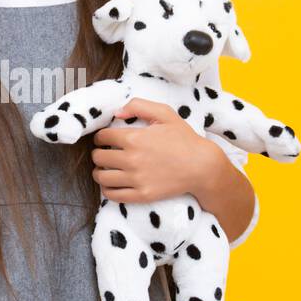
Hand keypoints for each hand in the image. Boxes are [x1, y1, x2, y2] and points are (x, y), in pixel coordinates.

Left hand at [90, 98, 220, 203]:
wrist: (202, 167)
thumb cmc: (184, 139)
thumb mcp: (165, 113)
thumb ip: (139, 106)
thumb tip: (117, 112)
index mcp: (134, 138)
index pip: (102, 136)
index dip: (100, 136)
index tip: (104, 138)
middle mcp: (132, 159)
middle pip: (98, 157)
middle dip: (98, 153)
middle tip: (104, 152)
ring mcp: (136, 179)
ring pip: (101, 177)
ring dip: (99, 171)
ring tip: (104, 168)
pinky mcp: (142, 195)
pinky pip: (113, 195)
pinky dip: (106, 189)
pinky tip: (110, 184)